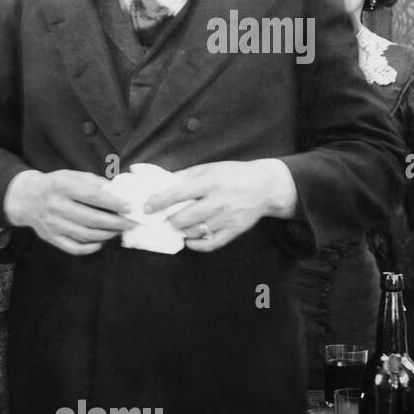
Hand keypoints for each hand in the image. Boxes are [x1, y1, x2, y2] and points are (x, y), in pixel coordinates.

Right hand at [4, 169, 134, 255]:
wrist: (26, 198)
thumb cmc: (55, 185)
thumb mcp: (72, 175)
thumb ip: (94, 182)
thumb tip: (117, 192)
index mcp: (62, 186)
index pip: (93, 196)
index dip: (114, 203)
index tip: (130, 207)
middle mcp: (56, 206)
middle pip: (92, 219)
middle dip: (116, 223)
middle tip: (130, 223)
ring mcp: (52, 224)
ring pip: (86, 234)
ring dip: (106, 235)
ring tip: (118, 231)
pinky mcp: (50, 237)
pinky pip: (74, 248)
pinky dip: (90, 248)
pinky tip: (100, 242)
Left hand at [145, 159, 297, 252]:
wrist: (266, 186)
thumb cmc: (233, 174)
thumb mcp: (209, 168)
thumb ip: (185, 176)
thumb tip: (161, 184)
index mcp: (209, 182)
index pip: (177, 194)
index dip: (158, 202)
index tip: (146, 208)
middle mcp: (217, 201)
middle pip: (183, 219)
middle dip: (170, 220)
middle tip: (166, 218)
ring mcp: (226, 218)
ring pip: (194, 233)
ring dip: (182, 231)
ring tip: (180, 225)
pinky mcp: (234, 231)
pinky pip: (210, 244)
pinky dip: (195, 245)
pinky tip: (189, 240)